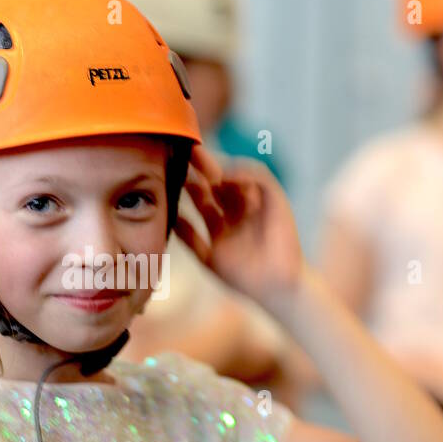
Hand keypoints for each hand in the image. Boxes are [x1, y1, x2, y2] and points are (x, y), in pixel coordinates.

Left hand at [175, 145, 304, 308]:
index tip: (167, 170)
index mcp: (219, 221)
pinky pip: (259, 178)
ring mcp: (255, 203)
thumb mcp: (208, 257)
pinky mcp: (274, 200)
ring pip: (234, 174)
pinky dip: (243, 172)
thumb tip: (170, 217)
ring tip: (199, 160)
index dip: (185, 182)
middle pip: (214, 180)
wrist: (275, 290)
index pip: (200, 194)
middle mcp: (236, 208)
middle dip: (199, 166)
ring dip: (217, 166)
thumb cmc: (244, 279)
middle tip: (181, 151)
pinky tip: (224, 176)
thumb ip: (190, 237)